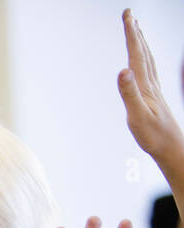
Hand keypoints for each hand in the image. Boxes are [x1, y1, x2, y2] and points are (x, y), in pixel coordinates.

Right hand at [118, 10, 183, 172]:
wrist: (171, 147)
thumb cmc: (154, 135)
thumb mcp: (138, 116)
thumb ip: (129, 93)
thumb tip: (122, 71)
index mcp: (145, 85)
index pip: (137, 54)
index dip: (131, 34)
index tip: (127, 16)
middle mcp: (151, 83)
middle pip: (143, 52)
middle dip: (135, 32)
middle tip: (128, 14)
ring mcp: (154, 89)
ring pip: (147, 59)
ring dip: (140, 43)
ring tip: (135, 30)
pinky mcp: (154, 96)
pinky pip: (148, 70)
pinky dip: (144, 58)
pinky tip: (141, 61)